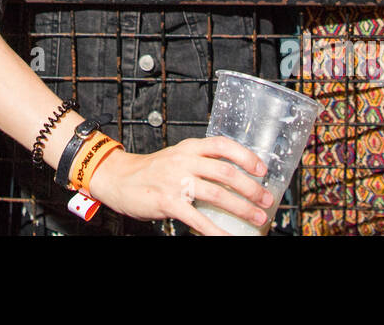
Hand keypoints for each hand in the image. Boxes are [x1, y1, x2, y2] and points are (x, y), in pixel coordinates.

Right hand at [85, 136, 274, 234]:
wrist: (117, 178)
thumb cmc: (151, 170)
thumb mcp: (176, 157)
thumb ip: (200, 162)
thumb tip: (233, 177)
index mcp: (189, 147)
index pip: (223, 145)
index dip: (247, 156)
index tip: (263, 170)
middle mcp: (184, 161)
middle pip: (226, 172)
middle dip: (251, 188)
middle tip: (266, 199)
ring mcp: (175, 182)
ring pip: (217, 194)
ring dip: (242, 208)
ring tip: (257, 218)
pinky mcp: (167, 202)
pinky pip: (198, 220)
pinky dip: (217, 231)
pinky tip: (228, 238)